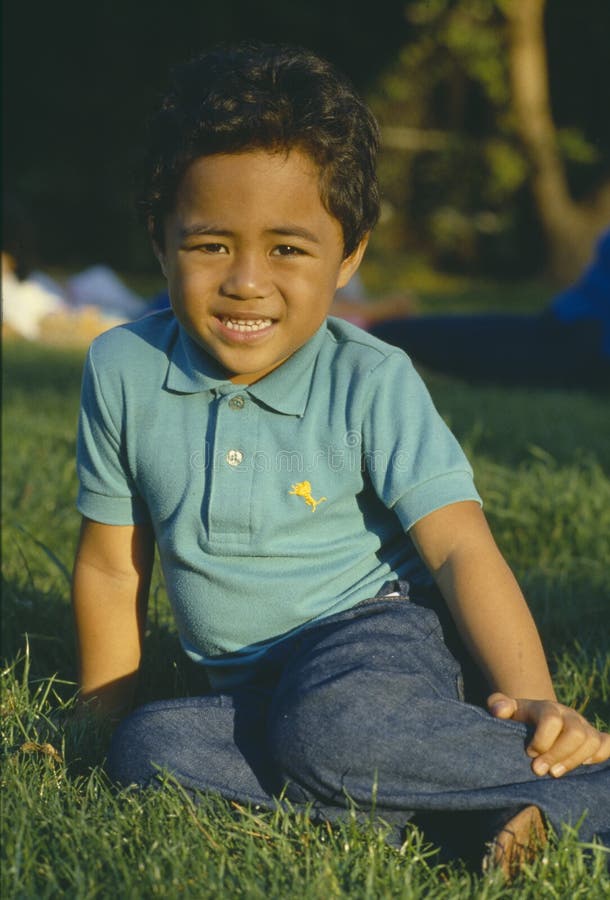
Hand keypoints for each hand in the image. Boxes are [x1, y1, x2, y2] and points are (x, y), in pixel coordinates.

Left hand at [487, 692, 609, 776]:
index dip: (542, 740)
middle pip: (576, 733)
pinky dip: (600, 756)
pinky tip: (584, 766)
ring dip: (574, 762)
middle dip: (558, 754)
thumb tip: (499, 710)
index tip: (529, 753)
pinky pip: (607, 744)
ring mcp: (583, 727)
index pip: (552, 720)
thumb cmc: (518, 718)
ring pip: (592, 742)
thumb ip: (498, 705)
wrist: (537, 716)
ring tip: (554, 774)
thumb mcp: (505, 709)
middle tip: (539, 770)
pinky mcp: (594, 738)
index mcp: (547, 708)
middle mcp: (569, 716)